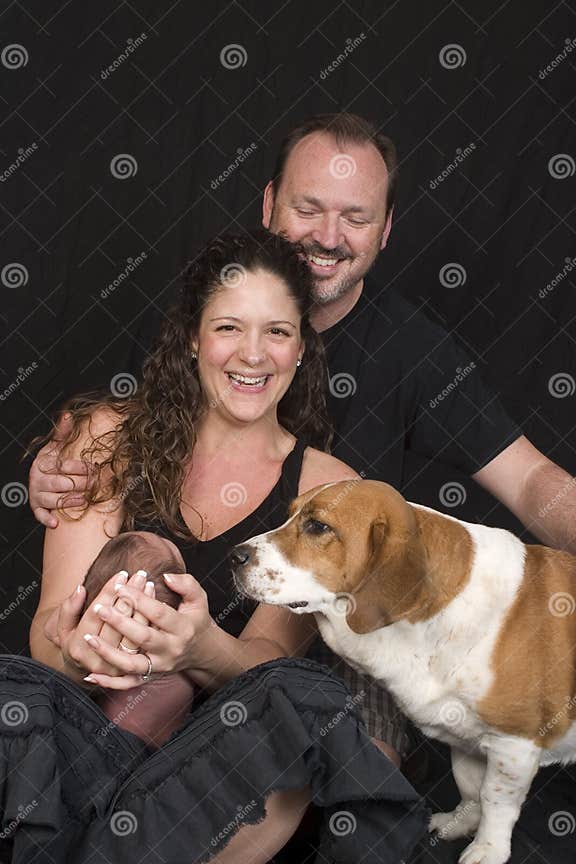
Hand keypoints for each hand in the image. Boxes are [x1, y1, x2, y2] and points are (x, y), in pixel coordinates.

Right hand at [29, 412, 91, 527]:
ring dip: (69, 501)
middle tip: (97, 485)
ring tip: (84, 500)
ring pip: (54, 499)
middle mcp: (38, 479)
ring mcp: (37, 494)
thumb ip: (62, 433)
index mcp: (43, 463)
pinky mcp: (36, 507)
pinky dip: (46, 519)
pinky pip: (39, 515)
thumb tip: (68, 415)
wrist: (36, 478)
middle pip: (62, 483)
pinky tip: (55, 523)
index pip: (64, 466)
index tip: (95, 469)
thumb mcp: (54, 447)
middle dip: (81, 484)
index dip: (81, 468)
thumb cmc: (50, 462)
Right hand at [50, 571, 149, 681]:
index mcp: (79, 648)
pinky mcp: (133, 669)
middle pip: (116, 625)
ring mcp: (117, 668)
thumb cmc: (77, 641)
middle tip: (139, 575)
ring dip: (143, 608)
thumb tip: (80, 589)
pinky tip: (155, 601)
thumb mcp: (63, 628)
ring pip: (133, 635)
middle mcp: (98, 660)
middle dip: (128, 597)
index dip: (108, 594)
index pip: (95, 616)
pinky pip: (145, 643)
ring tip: (148, 584)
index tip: (121, 575)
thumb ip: (68, 609)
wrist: (89, 666)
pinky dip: (151, 621)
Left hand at [80, 572, 212, 688]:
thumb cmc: (195, 619)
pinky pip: (127, 684)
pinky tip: (90, 675)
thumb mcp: (198, 599)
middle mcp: (170, 649)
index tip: (120, 586)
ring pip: (131, 664)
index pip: (158, 613)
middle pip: (143, 637)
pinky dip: (109, 683)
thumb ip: (186, 584)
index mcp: (182, 628)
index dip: (138, 599)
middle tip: (100, 608)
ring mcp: (159, 666)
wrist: (201, 651)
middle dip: (119, 622)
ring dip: (108, 652)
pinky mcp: (150, 677)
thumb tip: (166, 576)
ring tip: (88, 638)